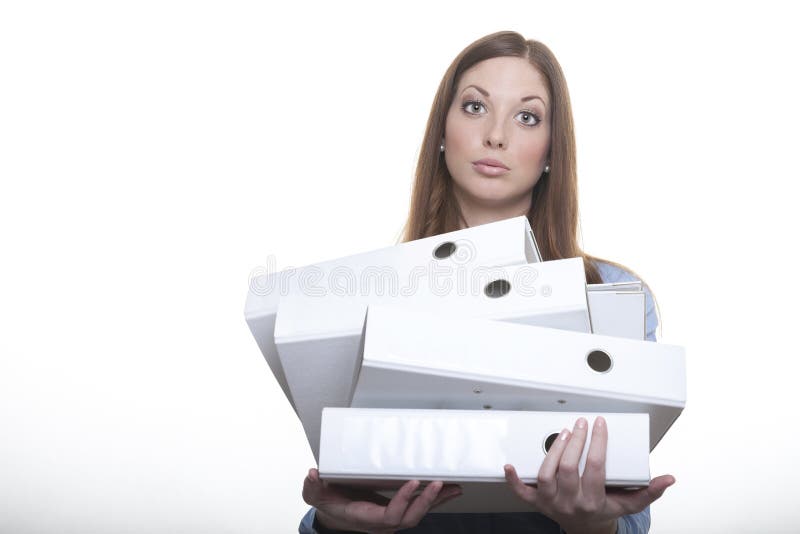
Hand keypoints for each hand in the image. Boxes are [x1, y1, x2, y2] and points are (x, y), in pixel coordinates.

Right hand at [303, 468, 461, 532]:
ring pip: (418, 513)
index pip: (390, 516)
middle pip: (410, 518)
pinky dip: (435, 499)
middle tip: (439, 483)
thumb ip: (313, 487)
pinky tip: (449, 489)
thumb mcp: (316, 495)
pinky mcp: (398, 509)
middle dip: (426, 502)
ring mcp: (392, 518)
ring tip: (454, 487)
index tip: (412, 483)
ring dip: (437, 501)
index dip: (402, 502)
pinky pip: (418, 507)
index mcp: (366, 518)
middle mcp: (383, 522)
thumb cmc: (329, 503)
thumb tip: (312, 474)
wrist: (334, 513)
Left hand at [503, 416, 674, 533]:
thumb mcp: (630, 503)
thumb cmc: (605, 511)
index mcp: (594, 501)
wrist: (586, 530)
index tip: (600, 425)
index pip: (595, 468)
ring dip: (553, 451)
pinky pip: (521, 492)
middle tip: (581, 423)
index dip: (598, 443)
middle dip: (575, 442)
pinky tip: (509, 464)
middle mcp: (570, 502)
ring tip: (563, 433)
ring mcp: (551, 503)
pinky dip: (512, 479)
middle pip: (569, 468)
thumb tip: (669, 478)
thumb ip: (650, 491)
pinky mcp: (536, 502)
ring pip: (547, 474)